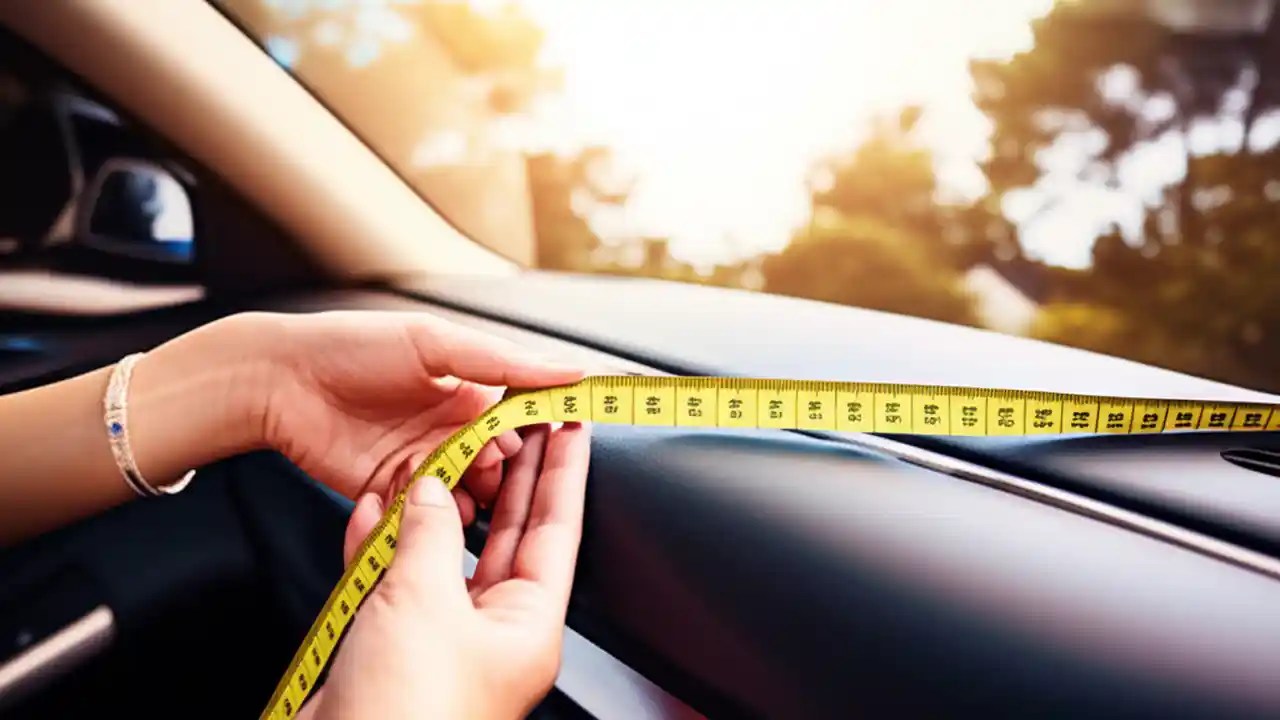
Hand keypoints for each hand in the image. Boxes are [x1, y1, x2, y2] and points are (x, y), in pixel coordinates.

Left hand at [250, 310, 582, 518]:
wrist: (277, 380)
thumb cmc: (354, 346)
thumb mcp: (435, 342)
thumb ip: (504, 361)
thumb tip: (573, 369)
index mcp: (466, 388)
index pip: (517, 418)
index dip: (531, 433)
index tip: (545, 443)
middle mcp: (447, 428)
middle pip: (494, 462)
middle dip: (499, 470)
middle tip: (491, 466)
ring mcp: (419, 461)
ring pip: (464, 491)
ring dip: (469, 496)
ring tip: (461, 492)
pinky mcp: (388, 491)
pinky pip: (425, 512)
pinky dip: (433, 515)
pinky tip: (432, 510)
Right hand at [299, 422, 591, 719]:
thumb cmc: (406, 712)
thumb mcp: (425, 600)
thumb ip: (431, 533)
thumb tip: (431, 489)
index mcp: (528, 626)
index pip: (559, 531)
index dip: (565, 474)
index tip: (573, 427)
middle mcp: (493, 631)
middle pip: (511, 534)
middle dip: (511, 476)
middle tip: (519, 422)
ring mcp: (444, 637)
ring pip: (449, 551)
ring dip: (438, 504)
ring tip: (445, 449)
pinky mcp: (395, 644)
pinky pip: (399, 578)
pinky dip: (386, 542)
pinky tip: (379, 507)